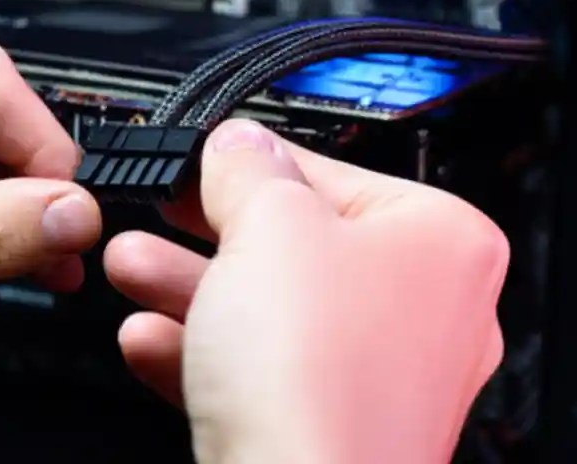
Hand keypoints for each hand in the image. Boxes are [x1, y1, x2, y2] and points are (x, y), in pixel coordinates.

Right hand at [104, 119, 508, 463]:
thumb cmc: (319, 382)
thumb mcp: (270, 228)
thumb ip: (250, 170)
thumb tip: (240, 146)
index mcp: (443, 242)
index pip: (334, 173)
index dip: (253, 161)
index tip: (202, 159)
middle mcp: (431, 311)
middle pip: (301, 246)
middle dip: (209, 230)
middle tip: (160, 210)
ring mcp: (387, 380)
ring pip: (277, 313)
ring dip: (194, 286)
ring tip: (133, 265)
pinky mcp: (340, 431)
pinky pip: (268, 374)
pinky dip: (208, 352)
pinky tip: (150, 339)